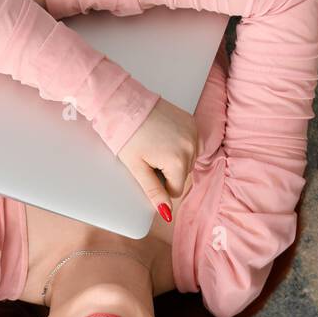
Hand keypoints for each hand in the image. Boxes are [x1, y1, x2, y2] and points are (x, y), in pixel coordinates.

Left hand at [116, 98, 197, 220]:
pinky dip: (180, 145)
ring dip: (175, 158)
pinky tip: (165, 137)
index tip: (147, 170)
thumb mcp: (137, 168)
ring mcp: (193, 132)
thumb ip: (154, 192)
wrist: (124, 103)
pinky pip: (191, 144)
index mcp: (178, 161)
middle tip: (149, 155)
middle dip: (168, 171)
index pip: (175, 190)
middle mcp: (191, 147)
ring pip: (189, 160)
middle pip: (183, 175)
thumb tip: (166, 213)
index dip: (160, 184)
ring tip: (156, 144)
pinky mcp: (192, 122)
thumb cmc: (126, 135)